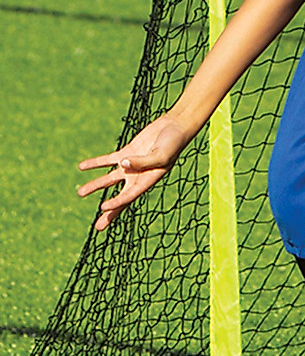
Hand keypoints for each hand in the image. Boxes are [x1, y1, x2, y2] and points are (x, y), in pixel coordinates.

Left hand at [77, 114, 191, 230]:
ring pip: (109, 179)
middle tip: (98, 227)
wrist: (174, 128)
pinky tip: (82, 167)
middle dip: (109, 212)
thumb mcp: (161, 154)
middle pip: (120, 197)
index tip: (104, 207)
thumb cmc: (172, 144)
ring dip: (95, 186)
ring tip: (80, 193)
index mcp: (149, 180)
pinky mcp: (126, 152)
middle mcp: (138, 177)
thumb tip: (122, 163)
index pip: (130, 195)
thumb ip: (142, 161)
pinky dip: (95, 164)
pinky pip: (107, 160)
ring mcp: (130, 165)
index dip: (117, 202)